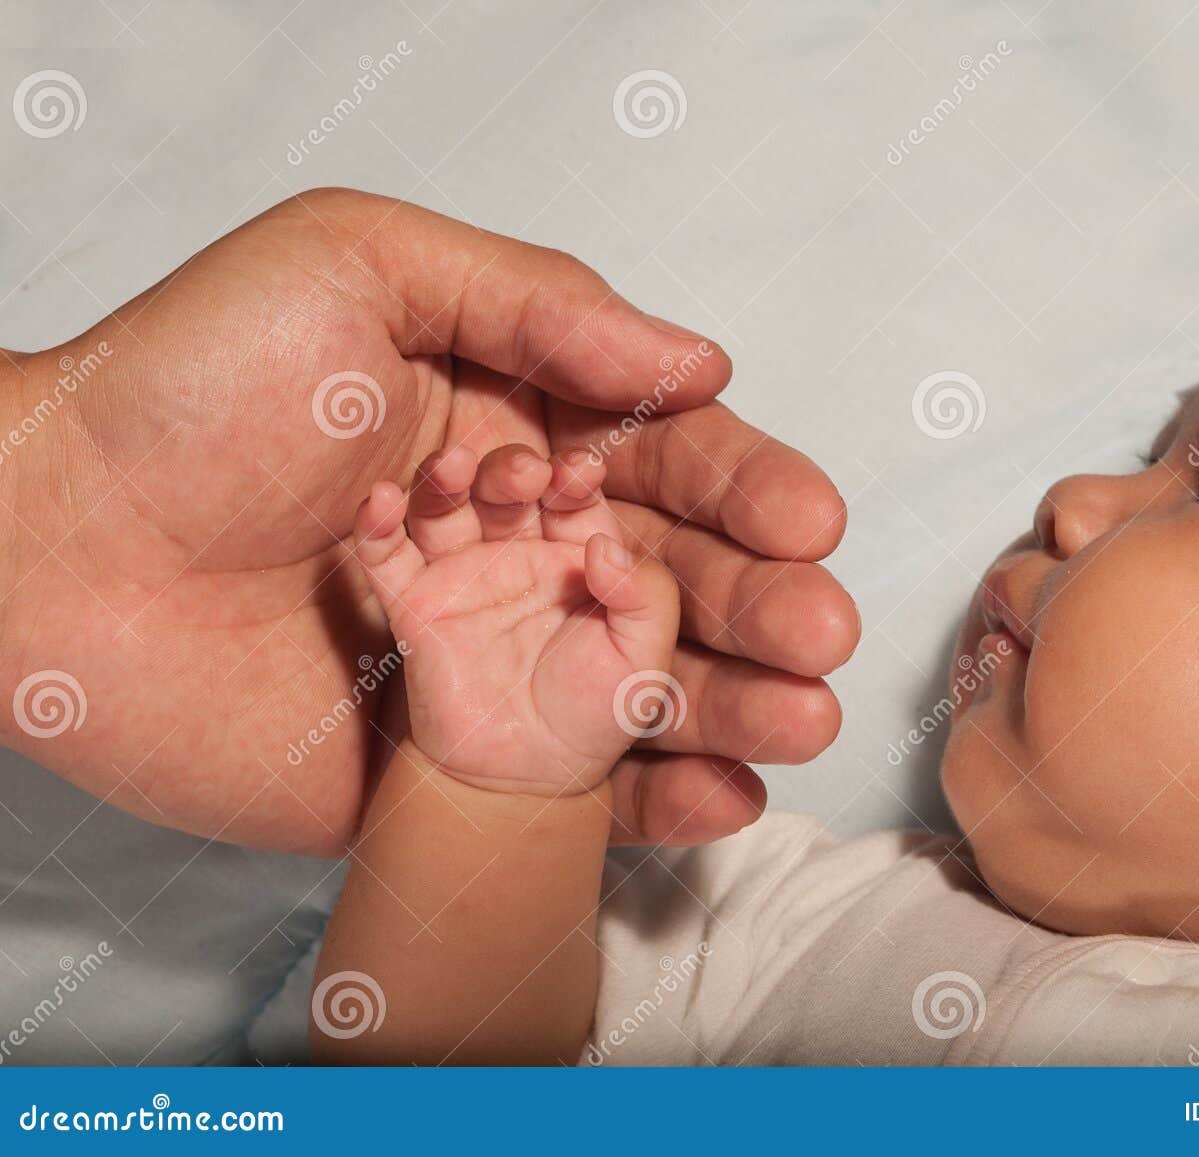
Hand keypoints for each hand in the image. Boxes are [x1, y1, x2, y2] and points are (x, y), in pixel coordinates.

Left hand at [0, 188, 856, 853]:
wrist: (48, 544)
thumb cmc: (191, 388)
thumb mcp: (365, 268)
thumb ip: (541, 304)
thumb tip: (694, 365)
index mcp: (513, 427)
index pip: (663, 458)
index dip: (745, 487)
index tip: (803, 518)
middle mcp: (517, 547)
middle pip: (675, 578)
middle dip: (762, 601)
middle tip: (817, 627)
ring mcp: (490, 659)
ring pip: (644, 684)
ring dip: (737, 700)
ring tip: (803, 712)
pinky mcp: (449, 761)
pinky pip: (576, 788)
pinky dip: (659, 798)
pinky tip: (728, 789)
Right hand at [353, 442, 676, 794]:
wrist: (525, 778)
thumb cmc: (592, 714)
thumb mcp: (643, 661)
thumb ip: (645, 599)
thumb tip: (603, 545)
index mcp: (575, 553)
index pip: (570, 498)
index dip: (572, 479)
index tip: (580, 472)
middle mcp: (516, 551)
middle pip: (504, 489)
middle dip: (510, 470)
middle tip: (523, 473)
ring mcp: (461, 574)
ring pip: (444, 507)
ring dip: (442, 478)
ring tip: (450, 463)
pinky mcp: (414, 606)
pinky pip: (386, 556)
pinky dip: (375, 524)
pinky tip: (377, 499)